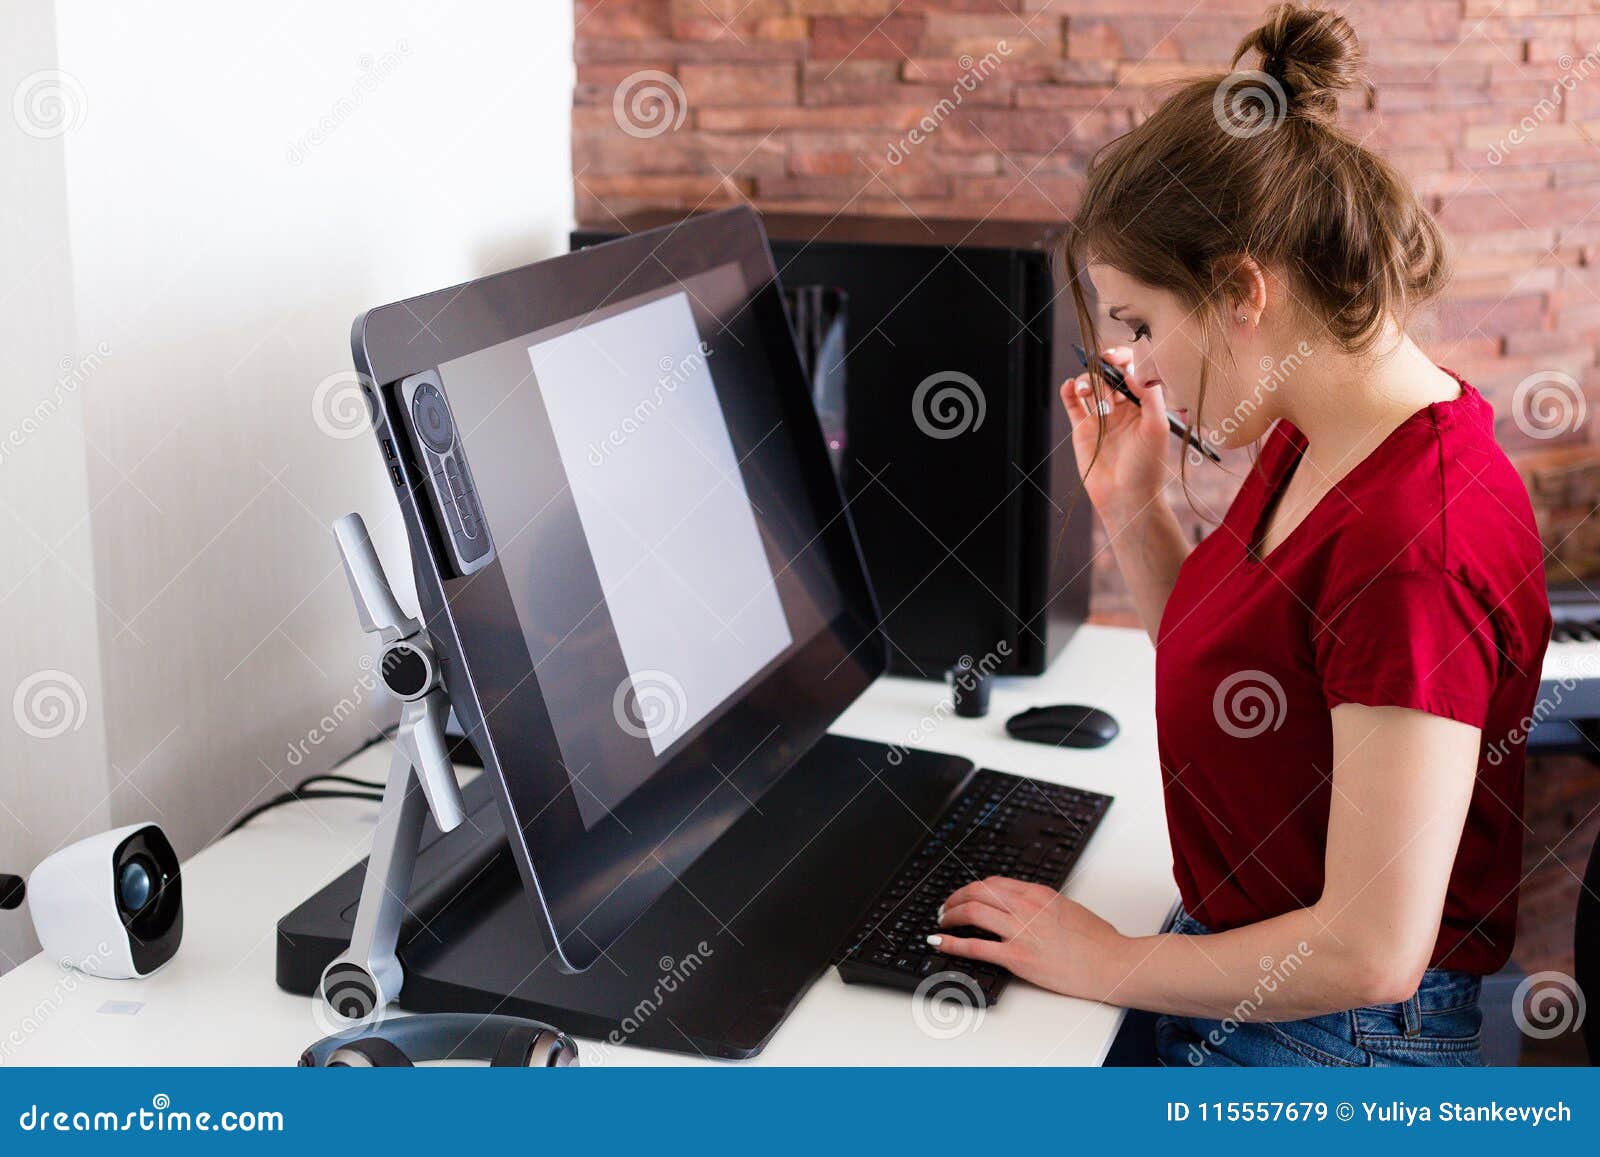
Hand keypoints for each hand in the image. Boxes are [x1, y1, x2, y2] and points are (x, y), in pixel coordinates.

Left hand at [933, 876, 1127, 1000]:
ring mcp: (1020, 930)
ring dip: (949, 916)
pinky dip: (951, 943)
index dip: (972, 889)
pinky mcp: (1018, 956)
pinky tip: (940, 943)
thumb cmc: (1100, 943)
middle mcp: (1026, 906)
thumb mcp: (1068, 910)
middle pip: (977, 892)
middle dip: (955, 899)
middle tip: (945, 909)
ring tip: (941, 923)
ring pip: (971, 911)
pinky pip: (975, 945)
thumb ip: (1044, 907)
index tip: (963, 896)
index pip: (994, 883)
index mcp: (1038, 893)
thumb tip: (1028, 910)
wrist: (1113, 964)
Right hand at [1061, 346, 1174, 525]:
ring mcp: (1101, 416)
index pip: (1132, 369)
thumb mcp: (1157, 427)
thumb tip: (1131, 368)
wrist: (1127, 497)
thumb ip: (1148, 394)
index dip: (1122, 358)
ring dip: (1087, 383)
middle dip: (1103, 371)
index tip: (1115, 359)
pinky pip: (1072, 403)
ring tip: (1093, 400)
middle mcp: (1122, 406)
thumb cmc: (1148, 465)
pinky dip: (1068, 391)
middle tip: (1106, 383)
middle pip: (1107, 372)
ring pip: (1088, 385)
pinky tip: (1070, 389)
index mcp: (1143, 402)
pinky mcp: (1082, 428)